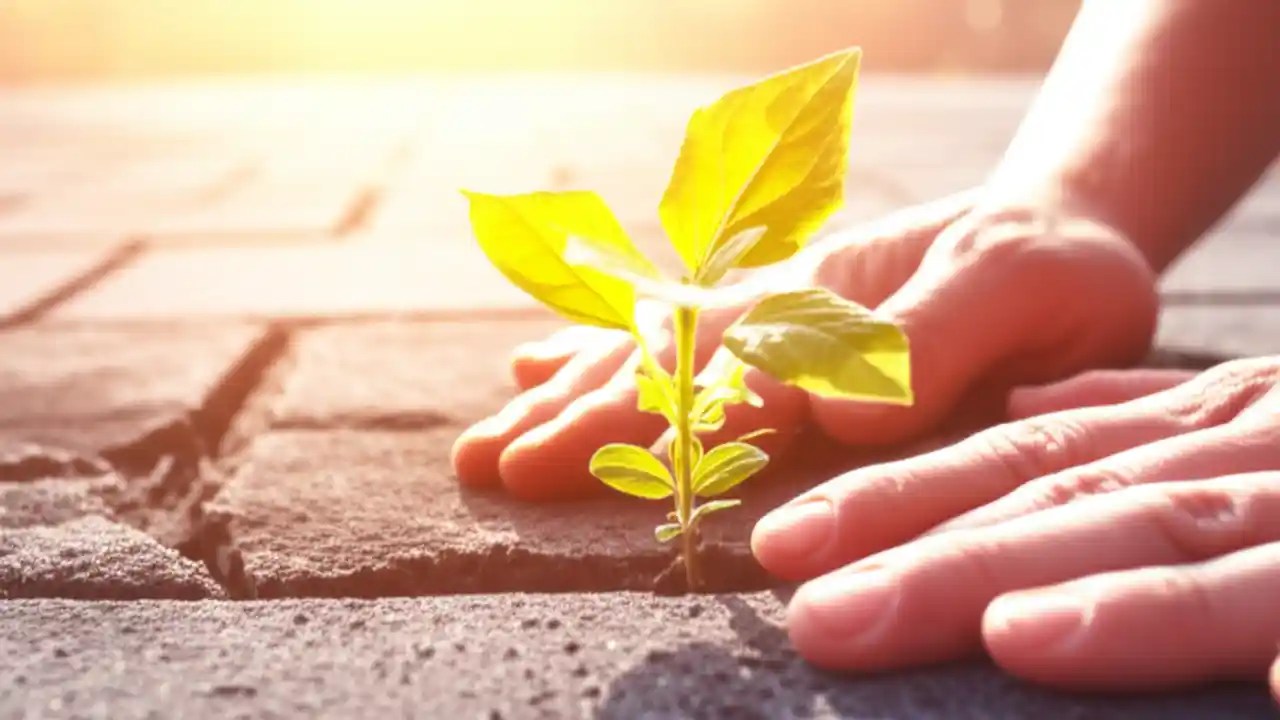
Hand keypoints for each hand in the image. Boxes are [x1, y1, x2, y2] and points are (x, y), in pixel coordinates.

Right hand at [451, 194, 1158, 498]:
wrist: (1061, 223)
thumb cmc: (1054, 270)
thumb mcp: (1025, 292)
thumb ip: (935, 342)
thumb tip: (840, 412)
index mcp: (835, 309)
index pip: (723, 377)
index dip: (639, 423)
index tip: (552, 464)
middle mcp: (782, 307)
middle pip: (662, 367)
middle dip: (575, 418)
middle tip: (486, 466)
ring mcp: (768, 310)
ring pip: (650, 355)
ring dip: (569, 399)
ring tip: (490, 442)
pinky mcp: (770, 318)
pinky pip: (671, 333)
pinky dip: (599, 353)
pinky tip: (537, 368)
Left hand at [753, 359, 1279, 698]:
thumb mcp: (1234, 407)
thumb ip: (1126, 416)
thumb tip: (1024, 415)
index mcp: (1192, 423)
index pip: (1022, 459)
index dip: (901, 499)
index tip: (786, 547)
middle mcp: (1243, 450)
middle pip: (1078, 504)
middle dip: (952, 564)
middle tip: (827, 621)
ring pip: (1198, 543)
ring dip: (1116, 602)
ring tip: (1008, 637)